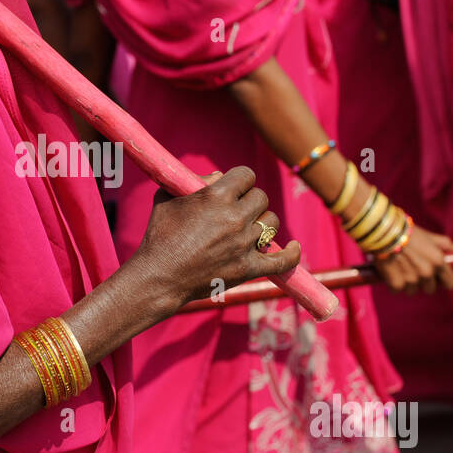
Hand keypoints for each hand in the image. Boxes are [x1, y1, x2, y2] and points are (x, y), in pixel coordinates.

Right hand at [129, 166, 300, 313]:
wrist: (158, 277)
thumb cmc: (159, 236)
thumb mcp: (168, 198)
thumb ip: (194, 182)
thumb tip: (218, 178)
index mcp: (216, 196)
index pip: (246, 175)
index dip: (241, 180)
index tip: (235, 188)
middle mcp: (234, 217)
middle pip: (261, 197)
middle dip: (250, 201)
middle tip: (237, 211)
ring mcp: (244, 244)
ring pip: (271, 223)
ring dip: (263, 223)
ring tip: (249, 229)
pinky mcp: (248, 268)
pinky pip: (283, 260)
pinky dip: (292, 254)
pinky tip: (294, 246)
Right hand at [373, 224, 452, 293]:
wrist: (383, 232)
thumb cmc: (406, 232)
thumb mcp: (428, 236)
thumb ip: (443, 243)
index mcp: (438, 262)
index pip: (451, 283)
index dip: (444, 281)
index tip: (438, 279)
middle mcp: (427, 273)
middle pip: (430, 289)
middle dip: (423, 283)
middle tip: (413, 271)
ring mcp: (412, 280)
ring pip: (412, 290)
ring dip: (407, 284)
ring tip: (399, 269)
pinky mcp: (397, 284)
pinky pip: (397, 290)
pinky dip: (393, 283)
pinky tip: (390, 272)